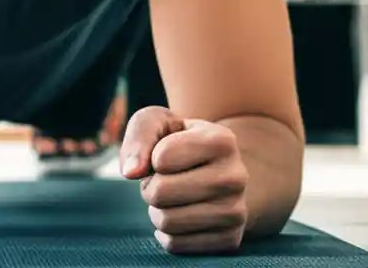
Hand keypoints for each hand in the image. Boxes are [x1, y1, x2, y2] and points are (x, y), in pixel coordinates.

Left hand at [120, 106, 249, 254]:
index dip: (152, 157)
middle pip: (160, 193)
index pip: (161, 159)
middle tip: (164, 179)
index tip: (165, 154)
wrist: (217, 170)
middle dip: (150, 185)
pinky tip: (182, 215)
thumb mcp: (157, 123)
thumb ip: (139, 135)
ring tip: (172, 196)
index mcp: (222, 141)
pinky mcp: (230, 240)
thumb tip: (131, 172)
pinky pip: (175, 244)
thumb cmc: (178, 141)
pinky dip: (167, 232)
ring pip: (167, 221)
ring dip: (157, 209)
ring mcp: (237, 212)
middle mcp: (237, 177)